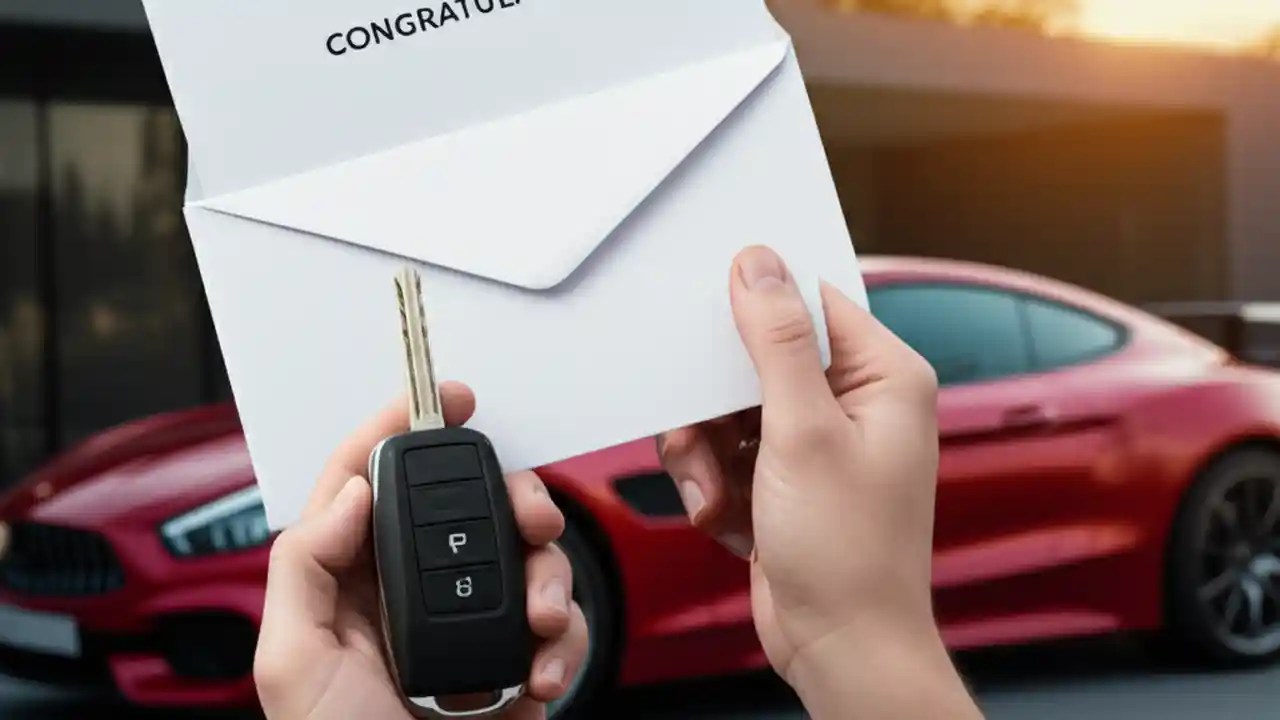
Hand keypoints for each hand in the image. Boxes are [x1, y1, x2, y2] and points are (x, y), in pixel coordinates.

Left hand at [254, 384, 587, 719]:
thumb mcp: (292, 665)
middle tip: (531, 515)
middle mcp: (411, 595)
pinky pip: (557, 624)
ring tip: (539, 620)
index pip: (369, 484)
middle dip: (511, 500)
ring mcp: (468, 628)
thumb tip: (354, 490)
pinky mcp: (514, 663)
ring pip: (526, 557)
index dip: (399, 430)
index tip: (441, 398)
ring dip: (547, 576)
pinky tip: (542, 672)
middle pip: (468, 509)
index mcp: (350, 584)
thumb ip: (305, 566)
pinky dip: (564, 639)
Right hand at [658, 246, 981, 718]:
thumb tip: (760, 264)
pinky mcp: (787, 478)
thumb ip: (777, 342)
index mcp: (884, 377)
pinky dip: (716, 484)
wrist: (840, 649)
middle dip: (717, 406)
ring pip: (730, 409)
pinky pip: (728, 452)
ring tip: (719, 495)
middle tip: (705, 439)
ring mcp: (819, 443)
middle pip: (757, 359)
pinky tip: (730, 518)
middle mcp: (856, 403)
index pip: (812, 303)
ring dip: (708, 454)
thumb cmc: (848, 554)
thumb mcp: (803, 433)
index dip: (754, 308)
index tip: (710, 327)